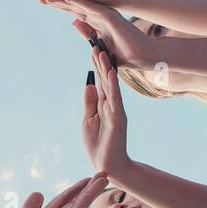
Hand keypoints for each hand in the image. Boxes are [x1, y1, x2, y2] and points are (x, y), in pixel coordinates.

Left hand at [0, 175, 108, 207]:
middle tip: (104, 173)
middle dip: (88, 187)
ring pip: (75, 207)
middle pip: (73, 201)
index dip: (75, 189)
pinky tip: (89, 195)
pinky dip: (80, 206)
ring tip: (103, 179)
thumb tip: (39, 193)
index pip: (63, 200)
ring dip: (89, 193)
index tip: (89, 178)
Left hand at [39, 0, 160, 69]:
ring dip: (64, 1)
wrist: (143, 57)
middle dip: (57, 2)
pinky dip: (80, 3)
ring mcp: (106, 16)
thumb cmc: (124, 54)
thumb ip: (87, 32)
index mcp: (96, 22)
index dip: (59, 6)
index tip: (42, 2)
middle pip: (74, 7)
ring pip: (81, 5)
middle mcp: (100, 16)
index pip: (74, 12)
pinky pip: (93, 8)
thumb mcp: (99, 43)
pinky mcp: (112, 18)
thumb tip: (74, 22)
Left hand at [83, 49, 131, 176]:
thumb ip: (89, 102)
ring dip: (106, 68)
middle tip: (97, 42)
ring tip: (103, 52)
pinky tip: (110, 72)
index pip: (99, 81)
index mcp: (103, 104)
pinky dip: (112, 85)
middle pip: (105, 79)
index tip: (93, 49)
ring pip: (110, 85)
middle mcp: (111, 104)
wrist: (107, 164)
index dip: (96, 66)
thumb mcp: (88, 119)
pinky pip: (115, 98)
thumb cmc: (98, 144)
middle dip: (101, 62)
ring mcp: (115, 110)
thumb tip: (89, 84)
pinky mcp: (118, 118)